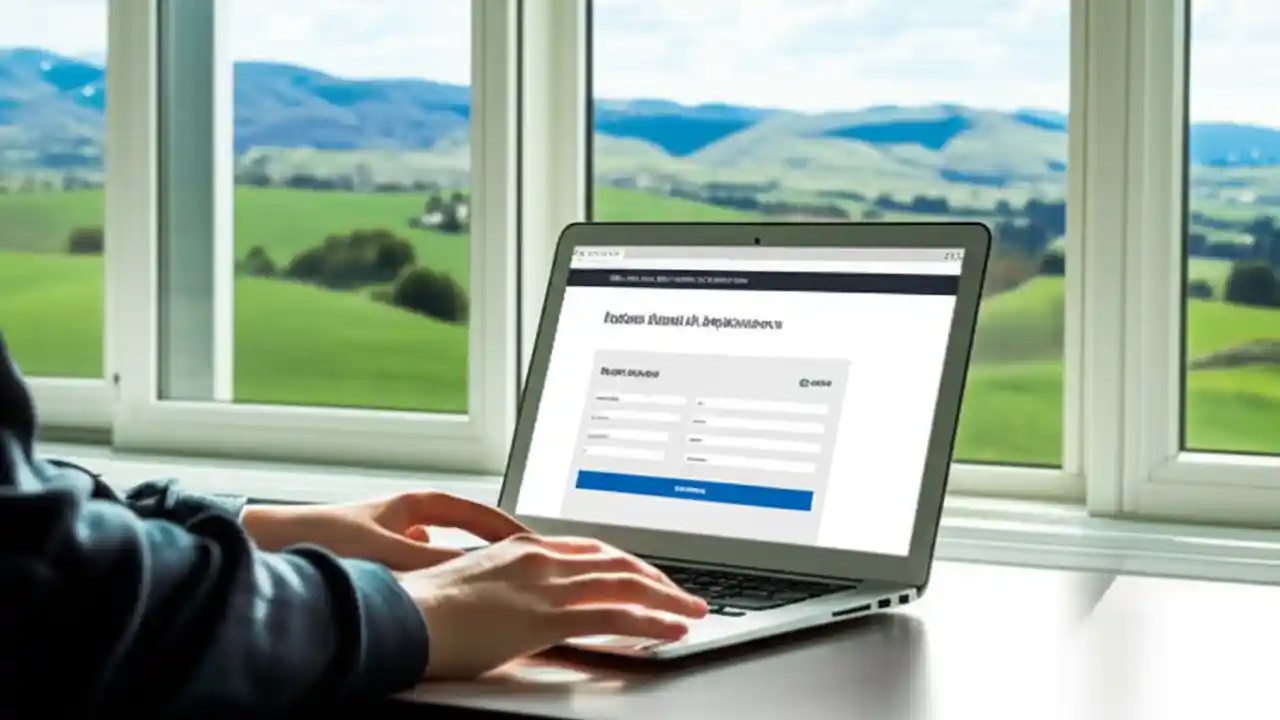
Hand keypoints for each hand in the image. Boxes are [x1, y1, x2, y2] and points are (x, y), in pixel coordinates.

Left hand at [241, 492, 528, 570]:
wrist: (268, 545)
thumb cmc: (320, 539)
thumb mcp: (388, 552)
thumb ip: (434, 564)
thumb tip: (477, 572)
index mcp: (413, 504)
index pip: (474, 512)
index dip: (506, 527)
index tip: (534, 542)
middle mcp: (403, 519)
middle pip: (462, 534)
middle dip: (491, 552)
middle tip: (522, 569)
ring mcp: (388, 540)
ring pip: (439, 557)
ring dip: (460, 572)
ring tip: (484, 592)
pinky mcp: (372, 562)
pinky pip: (416, 574)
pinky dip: (430, 586)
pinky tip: (432, 604)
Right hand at [398, 533, 707, 678]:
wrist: (398, 616)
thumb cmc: (421, 609)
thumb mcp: (470, 587)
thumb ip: (502, 589)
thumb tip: (512, 605)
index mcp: (522, 548)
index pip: (590, 549)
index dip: (625, 563)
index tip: (646, 576)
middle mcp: (540, 557)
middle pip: (616, 561)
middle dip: (655, 578)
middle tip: (682, 594)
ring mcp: (546, 584)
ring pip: (625, 583)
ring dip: (666, 598)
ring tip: (692, 611)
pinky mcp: (546, 616)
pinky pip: (614, 615)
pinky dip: (652, 620)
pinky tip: (672, 628)